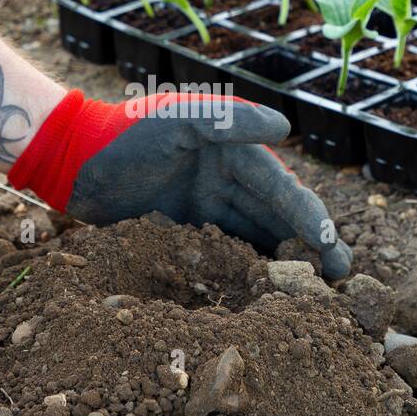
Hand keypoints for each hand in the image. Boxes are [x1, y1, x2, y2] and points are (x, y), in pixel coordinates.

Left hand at [8, 89, 351, 278]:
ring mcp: (207, 208)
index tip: (334, 247)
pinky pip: (224, 255)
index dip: (311, 219)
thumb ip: (230, 120)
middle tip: (342, 280)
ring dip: (285, 263)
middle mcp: (227, 181)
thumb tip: (285, 127)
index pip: (282, 190)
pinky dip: (247, 272)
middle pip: (278, 218)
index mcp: (235, 153)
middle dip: (311, 247)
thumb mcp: (180, 119)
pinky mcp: (186, 233)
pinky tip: (267, 296)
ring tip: (314, 295)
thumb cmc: (126, 134)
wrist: (74, 162)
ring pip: (256, 239)